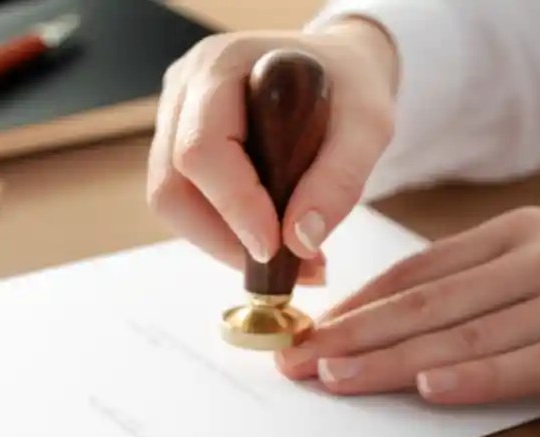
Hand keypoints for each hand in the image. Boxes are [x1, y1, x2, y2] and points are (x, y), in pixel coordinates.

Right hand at [147, 19, 398, 279]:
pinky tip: (267, 237)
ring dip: (222, 242)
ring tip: (285, 258)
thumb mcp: (369, 125)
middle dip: (223, 239)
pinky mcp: (174, 144)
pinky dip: (222, 232)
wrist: (336, 68)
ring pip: (171, 201)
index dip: (233, 206)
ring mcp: (171, 117)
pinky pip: (183, 203)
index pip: (201, 150)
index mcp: (220, 66)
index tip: (276, 248)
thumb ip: (340, 178)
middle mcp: (183, 89)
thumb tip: (300, 242)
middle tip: (285, 268)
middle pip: (171, 186)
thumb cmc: (351, 86)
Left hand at [277, 207, 539, 404]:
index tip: (306, 330)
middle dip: (353, 335)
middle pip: (427, 302)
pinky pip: (530, 361)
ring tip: (337, 378)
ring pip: (464, 333)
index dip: (357, 304)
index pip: (417, 271)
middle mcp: (538, 258)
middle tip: (297, 360)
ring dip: (392, 360)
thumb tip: (391, 315)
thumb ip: (476, 283)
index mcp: (516, 235)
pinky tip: (429, 388)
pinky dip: (475, 376)